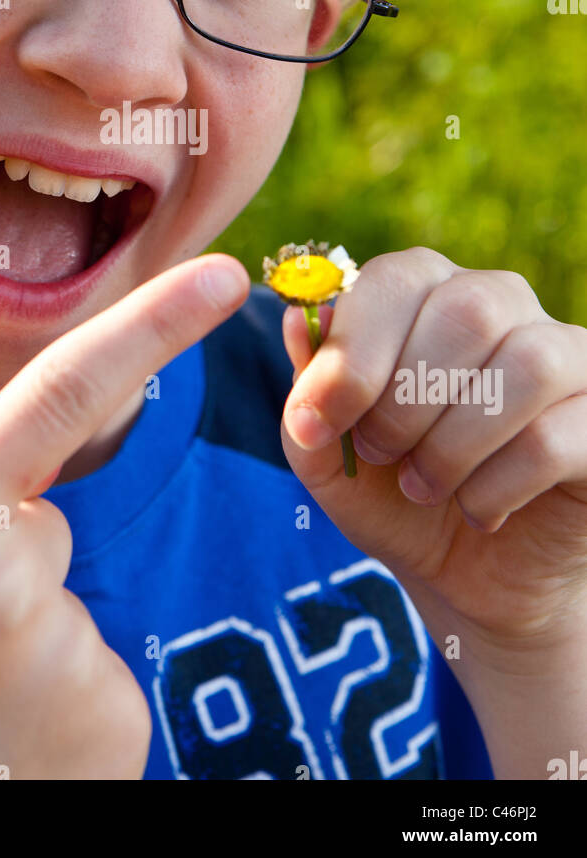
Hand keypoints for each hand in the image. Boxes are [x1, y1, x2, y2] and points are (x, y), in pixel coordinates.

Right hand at [0, 254, 249, 779]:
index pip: (63, 392)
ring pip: (72, 601)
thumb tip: (18, 466)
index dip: (151, 324)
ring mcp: (68, 653)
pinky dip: (62, 698)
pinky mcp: (112, 716)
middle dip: (9, 565)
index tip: (224, 276)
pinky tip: (6, 744)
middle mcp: (9, 579)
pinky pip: (100, 668)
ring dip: (31, 641)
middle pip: (48, 522)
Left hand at [279, 247, 586, 662]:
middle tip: (380, 455)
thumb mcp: (327, 454)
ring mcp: (566, 357)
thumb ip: (309, 389)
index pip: (398, 278)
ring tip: (423, 485)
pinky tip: (475, 510)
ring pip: (526, 363)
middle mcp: (503, 304)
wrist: (468, 579)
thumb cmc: (390, 495)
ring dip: (454, 442)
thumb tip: (297, 321)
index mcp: (427, 292)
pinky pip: (556, 435)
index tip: (316, 422)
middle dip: (405, 399)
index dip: (351, 350)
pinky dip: (496, 485)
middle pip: (468, 309)